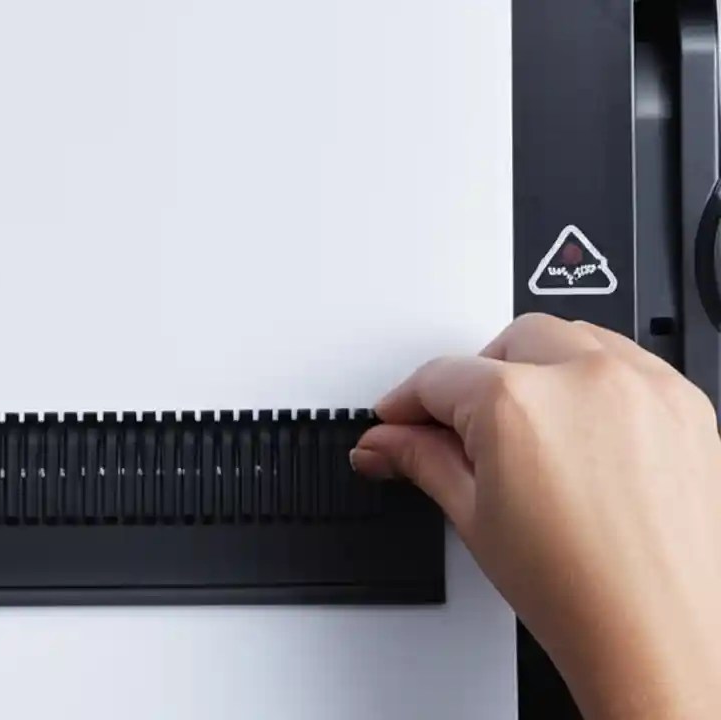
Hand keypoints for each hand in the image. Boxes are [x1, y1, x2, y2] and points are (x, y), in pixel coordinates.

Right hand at [352, 314, 720, 718]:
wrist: (661, 635)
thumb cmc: (581, 591)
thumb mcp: (474, 518)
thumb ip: (424, 461)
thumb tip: (387, 444)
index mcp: (519, 402)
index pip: (440, 377)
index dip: (407, 403)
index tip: (397, 421)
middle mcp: (586, 378)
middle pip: (506, 342)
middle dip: (475, 379)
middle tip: (460, 431)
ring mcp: (644, 387)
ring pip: (571, 338)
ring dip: (537, 367)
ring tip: (524, 430)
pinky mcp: (685, 404)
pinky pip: (628, 361)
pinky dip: (595, 381)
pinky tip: (579, 431)